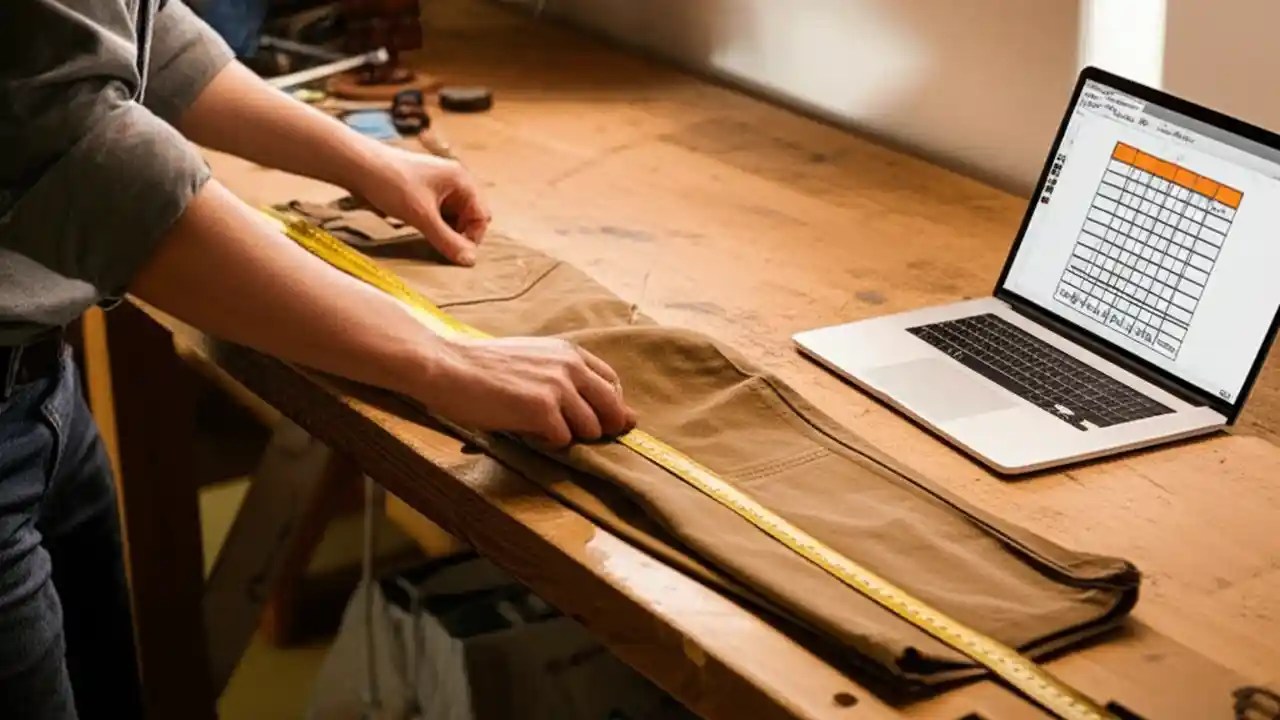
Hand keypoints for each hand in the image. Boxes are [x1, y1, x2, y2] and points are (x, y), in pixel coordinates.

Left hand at [358, 145, 491, 265]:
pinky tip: (417, 228)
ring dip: (444, 231)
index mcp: (461, 180)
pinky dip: (432, 225)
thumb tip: (470, 261)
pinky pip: (438, 214)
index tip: (454, 253)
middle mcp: (454, 181)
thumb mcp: (421, 215)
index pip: (481, 216)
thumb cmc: (391, 183)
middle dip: (458, 235)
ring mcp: (439, 186)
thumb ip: (447, 240)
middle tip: (439, 246)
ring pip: (453, 217)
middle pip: (469, 217)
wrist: (357, 165)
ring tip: (426, 237)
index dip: (471, 237)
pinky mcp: (424, 192)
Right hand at [417, 336, 637, 447]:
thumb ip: (564, 375)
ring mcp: (559, 388)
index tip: (595, 419)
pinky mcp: (543, 410)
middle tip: (575, 435)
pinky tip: (527, 432)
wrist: (448, 367)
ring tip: (541, 429)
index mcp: (569, 352)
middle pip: (612, 409)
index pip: (612, 383)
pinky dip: (548, 443)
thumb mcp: (533, 357)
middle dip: (602, 428)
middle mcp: (570, 367)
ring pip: (590, 429)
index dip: (608, 406)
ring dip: (570, 436)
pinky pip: (563, 440)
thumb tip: (591, 400)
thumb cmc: (483, 365)